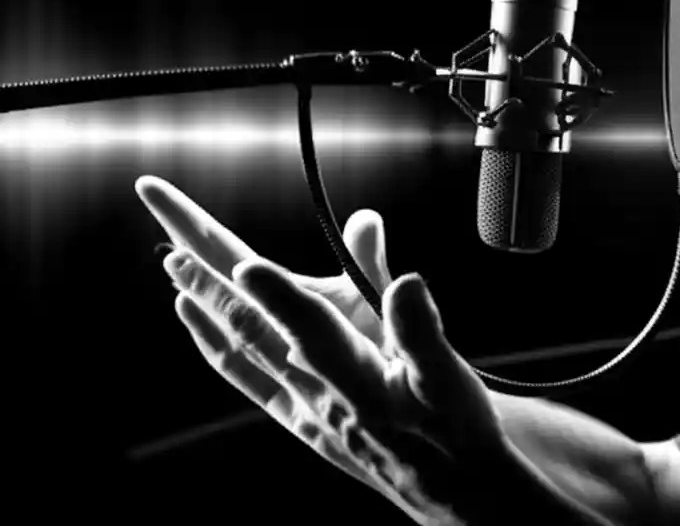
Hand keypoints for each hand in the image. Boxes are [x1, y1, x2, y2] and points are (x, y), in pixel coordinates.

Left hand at [135, 175, 508, 524]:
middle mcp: (319, 395)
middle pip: (253, 328)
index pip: (311, 328)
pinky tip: (201, 326)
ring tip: (175, 267)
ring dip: (205, 306)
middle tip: (173, 236)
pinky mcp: (300, 420)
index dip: (281, 297)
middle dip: (212, 278)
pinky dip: (216, 345)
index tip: (245, 264)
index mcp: (359, 380)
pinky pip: (244, 377)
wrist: (451, 494)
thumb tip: (407, 283)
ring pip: (239, 349)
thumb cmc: (454, 431)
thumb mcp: (449, 378)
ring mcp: (303, 409)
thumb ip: (420, 328)